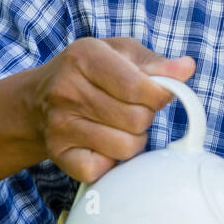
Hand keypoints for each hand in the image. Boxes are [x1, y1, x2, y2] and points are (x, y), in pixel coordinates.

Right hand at [27, 37, 194, 182]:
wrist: (37, 100)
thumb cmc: (90, 73)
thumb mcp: (121, 54)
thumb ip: (157, 63)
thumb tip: (186, 68)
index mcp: (85, 56)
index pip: (140, 88)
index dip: (160, 96)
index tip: (156, 95)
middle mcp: (67, 90)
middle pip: (138, 119)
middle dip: (146, 117)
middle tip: (131, 110)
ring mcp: (60, 124)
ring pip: (127, 147)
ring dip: (133, 141)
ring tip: (118, 127)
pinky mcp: (58, 153)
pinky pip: (104, 169)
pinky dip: (111, 162)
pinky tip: (101, 144)